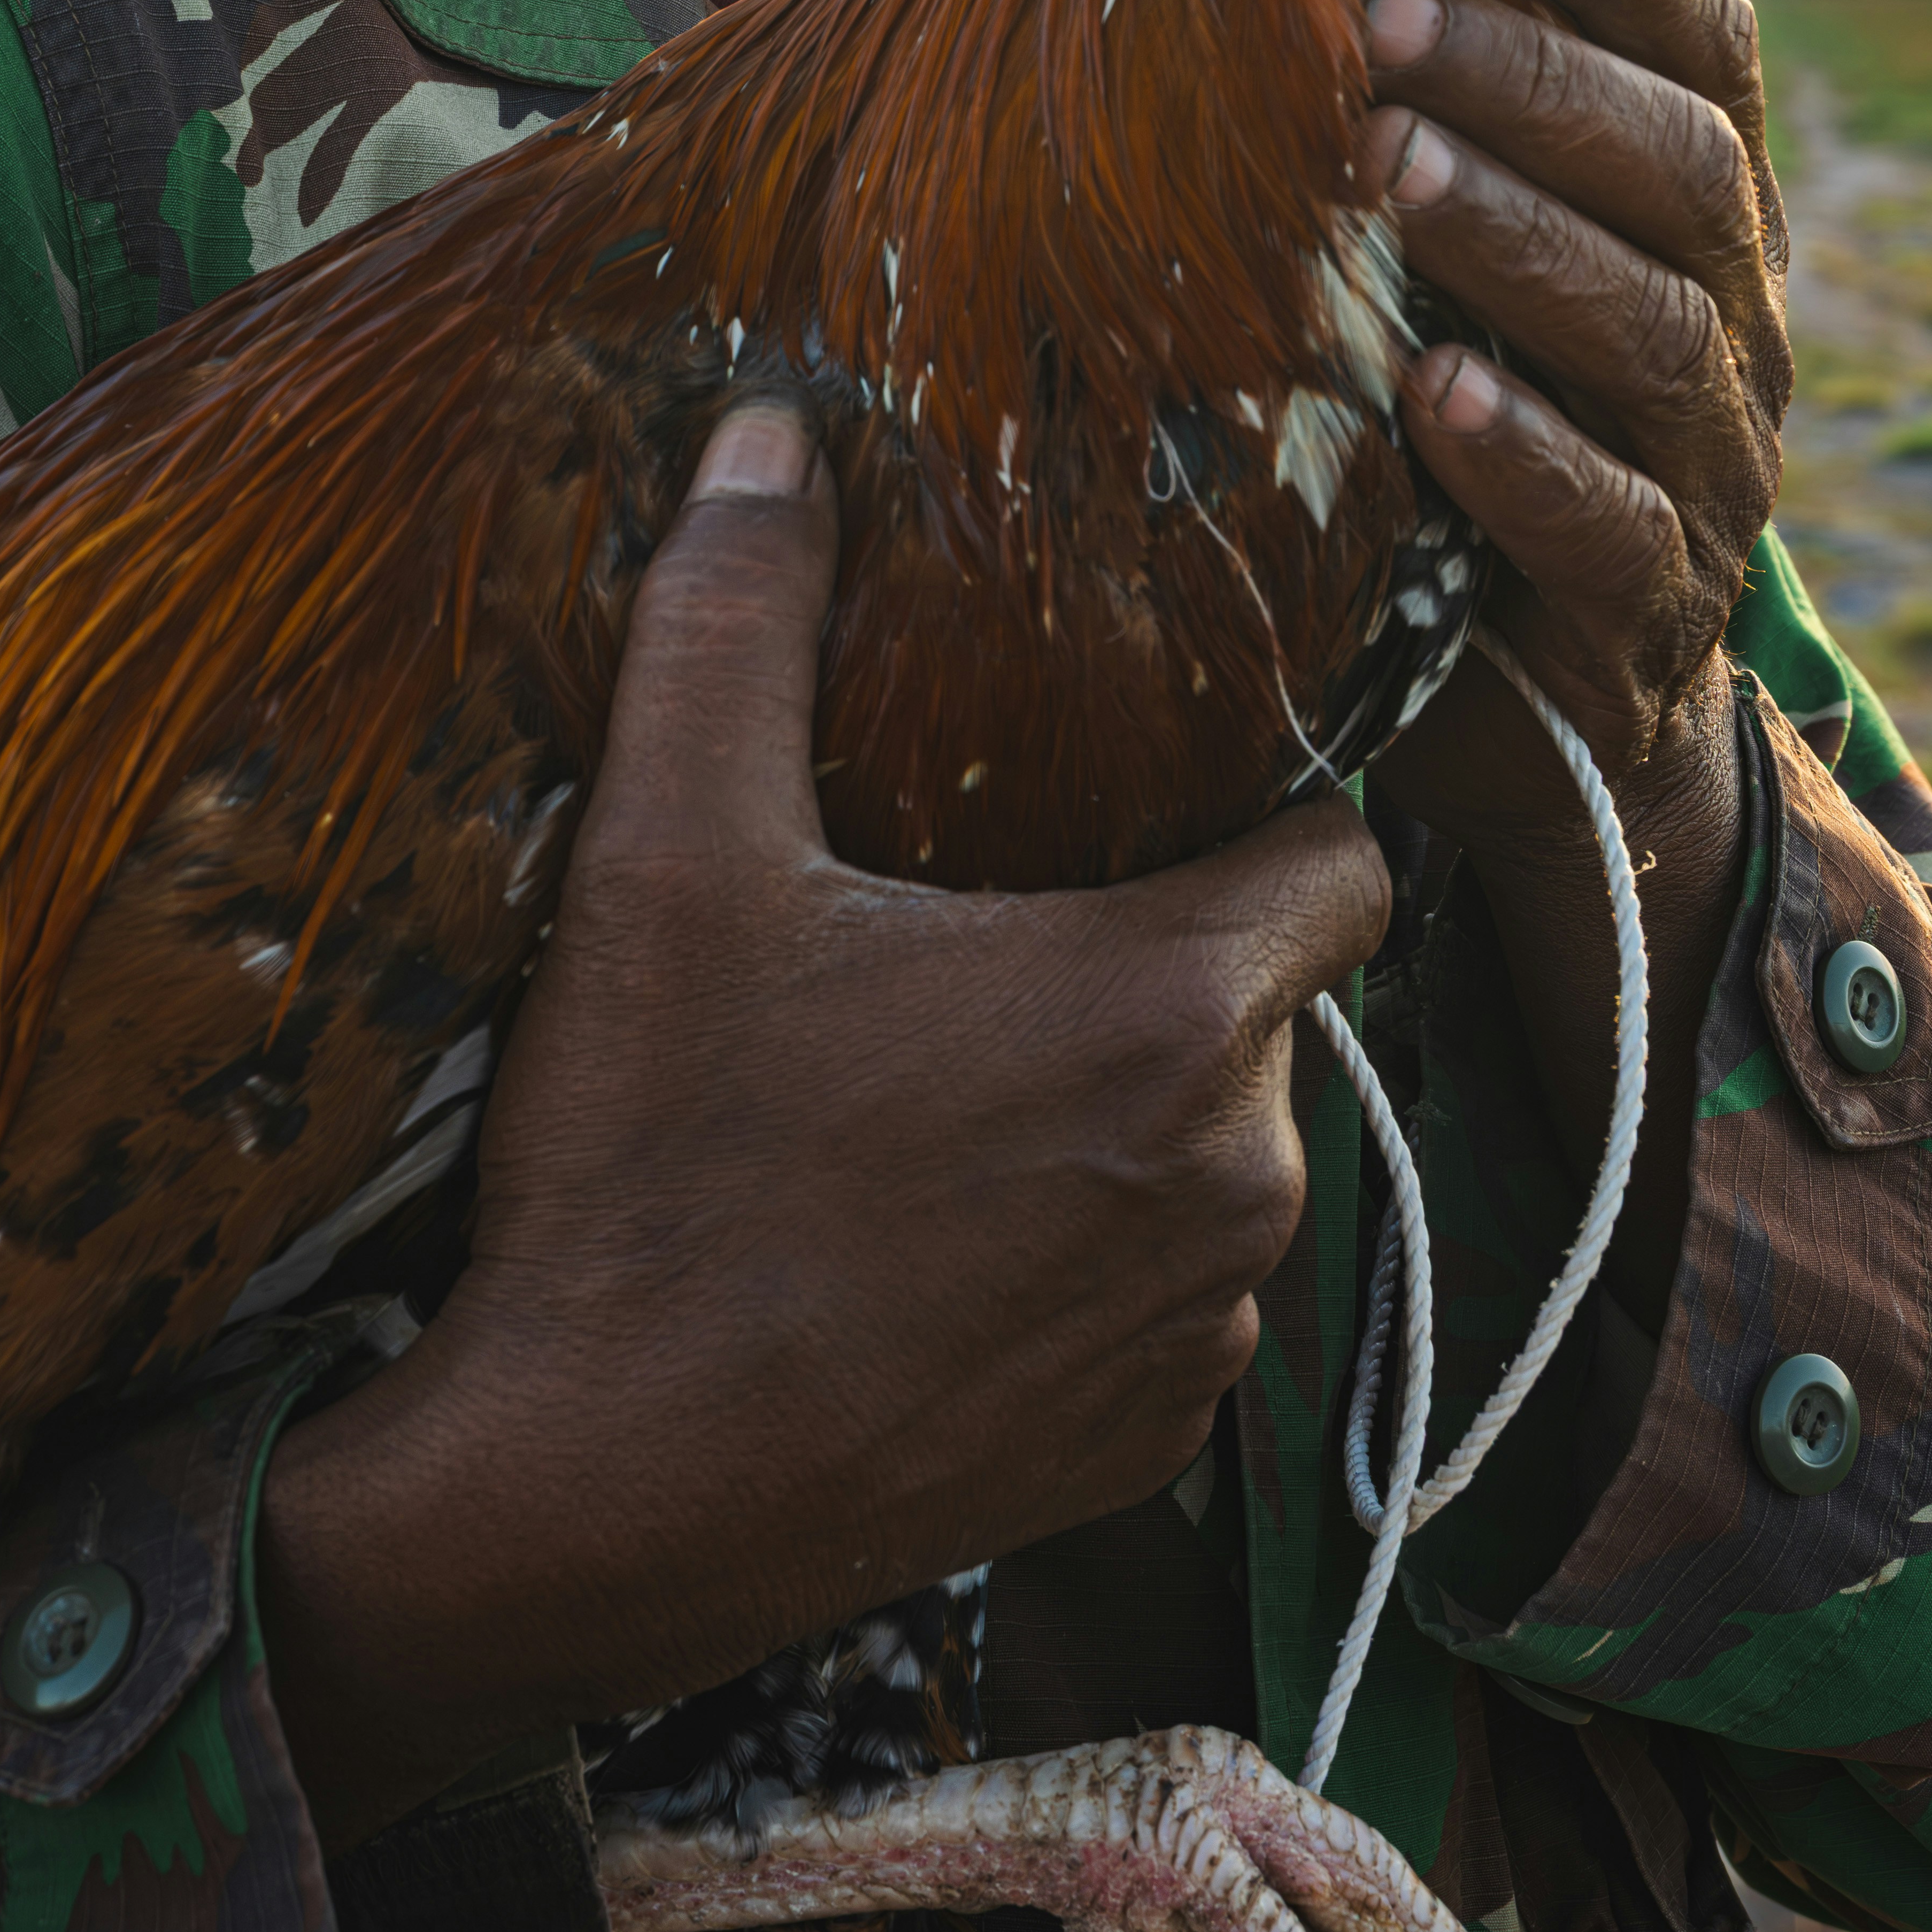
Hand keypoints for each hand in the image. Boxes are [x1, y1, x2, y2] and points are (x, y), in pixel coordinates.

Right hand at [258, 399, 1389, 1846]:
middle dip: (1147, 963)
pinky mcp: (1136, 1461)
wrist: (587, 1499)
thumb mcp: (668, 856)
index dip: (1258, 812)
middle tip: (970, 944)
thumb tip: (764, 432)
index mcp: (1174, 1010)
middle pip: (1259, 1004)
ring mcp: (1198, 1338)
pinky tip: (922, 1241)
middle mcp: (1242, 1176)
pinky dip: (1077, 1262)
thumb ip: (733, 621)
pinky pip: (1161, 1304)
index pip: (1344, 856)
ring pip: (1211, 1155)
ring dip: (1112, 1117)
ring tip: (930, 1095)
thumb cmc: (649, 1172)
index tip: (1143, 802)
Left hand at [1351, 0, 1789, 1304]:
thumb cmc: (1452, 406)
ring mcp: (1706, 466)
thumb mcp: (1440, 252)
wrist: (1528, 690)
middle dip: (1534, 80)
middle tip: (1385, 12)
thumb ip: (1414, 108)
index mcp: (1693, 202)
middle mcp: (1727, 315)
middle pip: (1679, 167)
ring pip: (1651, 329)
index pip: (1699, 42)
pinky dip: (1524, 454)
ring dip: (1517, 234)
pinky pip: (1608, 522)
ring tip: (1395, 166)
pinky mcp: (1649, 608)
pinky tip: (1439, 395)